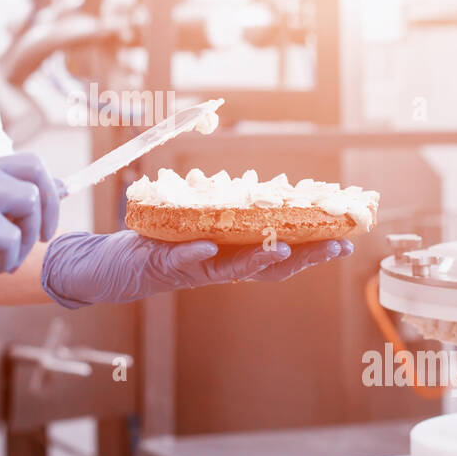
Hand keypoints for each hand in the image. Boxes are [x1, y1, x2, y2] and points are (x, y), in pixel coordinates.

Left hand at [40, 230, 353, 308]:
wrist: (109, 267)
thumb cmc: (155, 241)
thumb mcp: (195, 222)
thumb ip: (221, 210)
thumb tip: (255, 185)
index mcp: (230, 256)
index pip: (280, 254)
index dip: (313, 249)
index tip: (347, 237)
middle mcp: (218, 268)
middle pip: (269, 268)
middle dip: (306, 258)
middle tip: (338, 246)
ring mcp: (192, 270)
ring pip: (232, 269)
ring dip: (258, 259)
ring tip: (283, 247)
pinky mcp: (161, 266)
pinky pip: (180, 261)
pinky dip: (194, 254)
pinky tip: (207, 247)